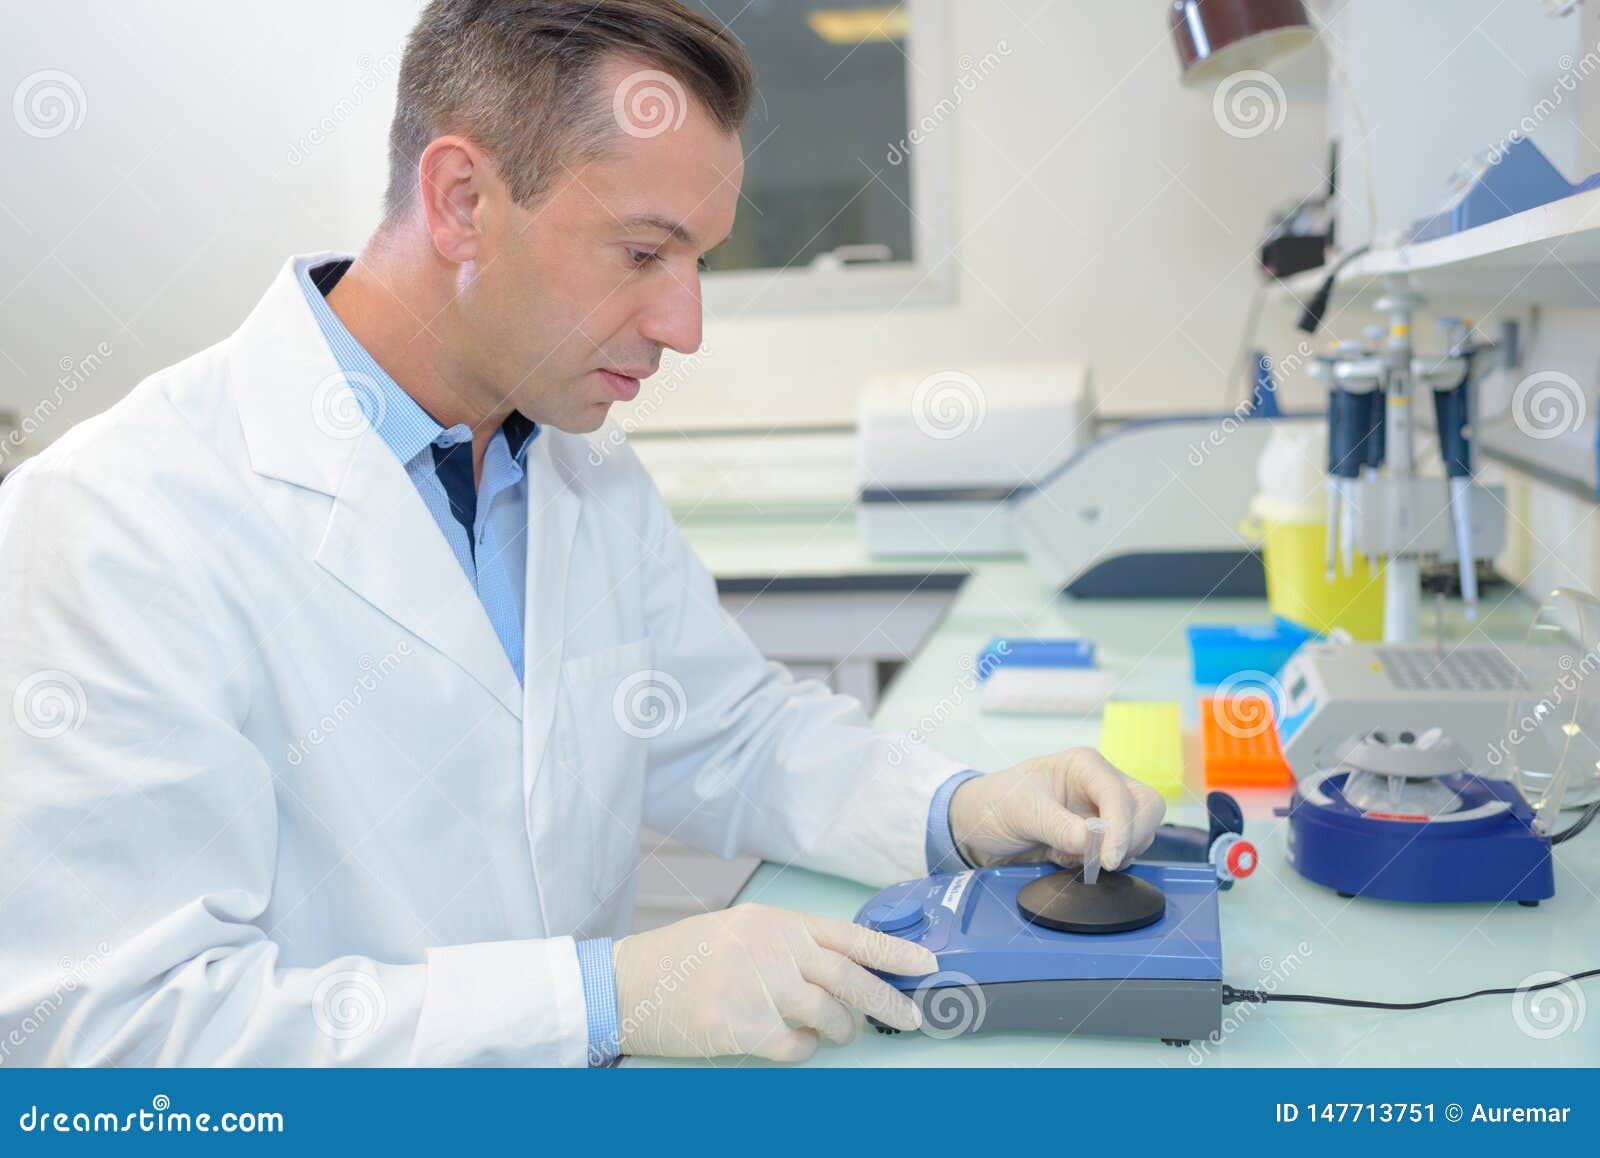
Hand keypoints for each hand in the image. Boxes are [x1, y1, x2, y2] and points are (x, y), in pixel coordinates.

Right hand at [611, 902, 935, 1061]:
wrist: (627, 983)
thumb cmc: (684, 959)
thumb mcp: (741, 932)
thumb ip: (790, 946)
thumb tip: (844, 973)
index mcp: (774, 922)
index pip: (849, 933)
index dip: (893, 950)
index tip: (925, 965)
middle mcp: (770, 947)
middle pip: (849, 976)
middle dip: (887, 1000)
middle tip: (909, 1017)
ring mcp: (754, 985)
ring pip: (828, 1014)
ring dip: (841, 1030)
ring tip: (838, 1034)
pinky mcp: (739, 1025)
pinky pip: (795, 1046)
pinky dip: (804, 1049)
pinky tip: (794, 1042)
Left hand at [947, 747, 1164, 870]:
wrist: (981, 824)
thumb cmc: (997, 803)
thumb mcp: (1022, 811)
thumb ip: (1059, 826)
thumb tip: (1094, 842)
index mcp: (1084, 765)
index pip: (1120, 793)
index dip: (1122, 827)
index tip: (1108, 859)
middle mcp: (1100, 784)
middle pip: (1147, 808)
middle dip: (1129, 838)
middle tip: (1101, 862)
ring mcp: (1104, 809)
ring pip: (1140, 832)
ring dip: (1111, 853)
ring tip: (1066, 853)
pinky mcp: (1102, 834)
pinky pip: (1122, 851)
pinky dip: (1100, 863)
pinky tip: (1067, 857)